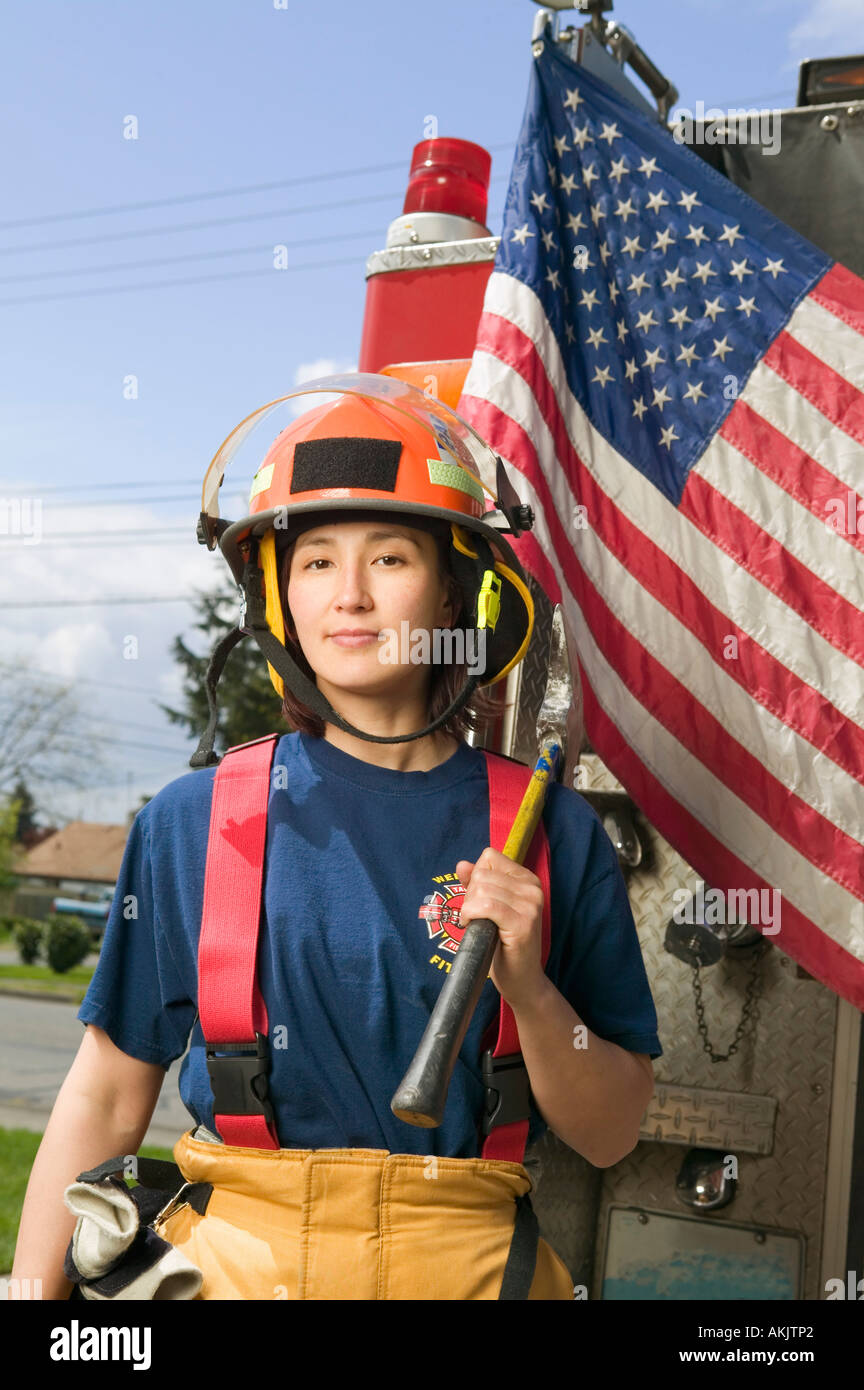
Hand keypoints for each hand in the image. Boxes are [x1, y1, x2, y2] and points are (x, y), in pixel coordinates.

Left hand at [454, 848, 547, 1009]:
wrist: (521, 979)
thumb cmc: (504, 944)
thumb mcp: (490, 908)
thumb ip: (476, 884)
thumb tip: (462, 865)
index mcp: (528, 880)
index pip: (490, 858)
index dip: (476, 879)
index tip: (480, 901)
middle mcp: (533, 889)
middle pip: (482, 874)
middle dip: (470, 896)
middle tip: (478, 918)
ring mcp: (530, 906)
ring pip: (481, 889)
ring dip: (469, 909)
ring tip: (478, 925)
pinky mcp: (522, 923)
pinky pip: (486, 906)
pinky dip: (471, 915)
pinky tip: (473, 926)